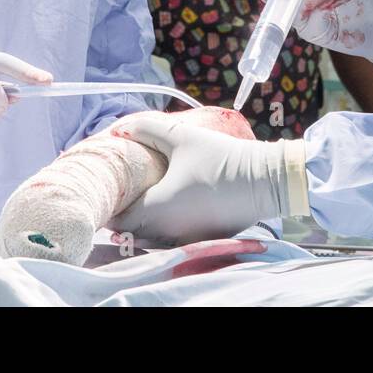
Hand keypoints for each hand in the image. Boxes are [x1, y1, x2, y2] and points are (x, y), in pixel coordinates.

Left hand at [108, 112, 308, 245]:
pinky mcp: (199, 242)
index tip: (111, 191)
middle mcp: (166, 232)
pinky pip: (170, 241)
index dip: (110, 207)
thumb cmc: (220, 157)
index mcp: (156, 209)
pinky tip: (169, 211)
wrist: (263, 181)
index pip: (118, 220)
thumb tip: (120, 129)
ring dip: (142, 227)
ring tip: (143, 202)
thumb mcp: (182, 136)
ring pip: (150, 240)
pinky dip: (163, 231)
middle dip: (123, 217)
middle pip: (131, 234)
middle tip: (124, 195)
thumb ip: (147, 130)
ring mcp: (184, 241)